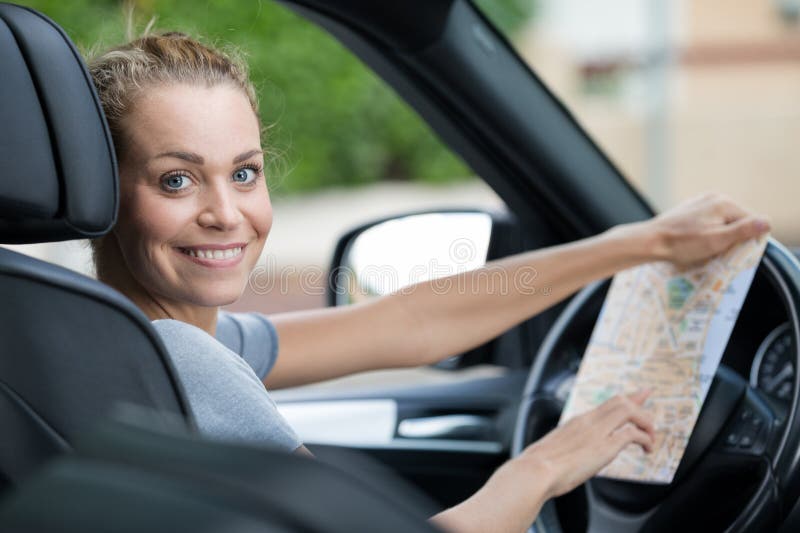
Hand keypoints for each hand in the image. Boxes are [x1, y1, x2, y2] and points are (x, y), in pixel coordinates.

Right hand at [517, 391, 654, 498]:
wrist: (535, 471)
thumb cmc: (539, 467)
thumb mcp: (554, 451)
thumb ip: (566, 449)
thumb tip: (565, 459)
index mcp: (577, 423)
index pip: (606, 404)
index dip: (626, 399)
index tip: (638, 395)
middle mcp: (588, 422)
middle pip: (620, 401)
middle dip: (640, 404)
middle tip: (652, 413)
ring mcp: (597, 432)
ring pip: (629, 411)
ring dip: (645, 422)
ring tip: (650, 438)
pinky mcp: (604, 446)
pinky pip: (632, 434)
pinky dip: (644, 438)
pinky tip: (646, 449)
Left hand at [630, 193, 769, 268]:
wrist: (649, 241)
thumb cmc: (682, 243)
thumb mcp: (717, 240)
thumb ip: (743, 231)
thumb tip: (767, 222)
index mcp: (724, 203)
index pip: (751, 221)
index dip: (745, 239)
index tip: (732, 251)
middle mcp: (714, 197)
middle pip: (736, 221)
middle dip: (731, 238)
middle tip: (717, 252)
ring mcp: (700, 202)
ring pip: (721, 222)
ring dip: (718, 237)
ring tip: (703, 249)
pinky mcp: (690, 209)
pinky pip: (707, 222)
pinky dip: (706, 233)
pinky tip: (694, 243)